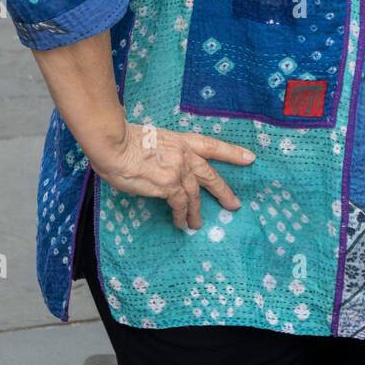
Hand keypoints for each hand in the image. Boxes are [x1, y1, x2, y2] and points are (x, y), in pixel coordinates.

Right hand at [86, 120, 255, 230]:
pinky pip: (179, 204)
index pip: (211, 145)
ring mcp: (178, 169)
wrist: (114, 144)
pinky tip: (180, 223)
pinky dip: (180, 215)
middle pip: (210, 174)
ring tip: (197, 224)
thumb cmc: (123, 140)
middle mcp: (184, 154)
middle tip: (234, 204)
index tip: (250, 158)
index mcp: (180, 140)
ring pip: (195, 194)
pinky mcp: (169, 184)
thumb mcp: (151, 140)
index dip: (231, 152)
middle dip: (224, 191)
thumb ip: (163, 153)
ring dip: (196, 212)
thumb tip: (161, 167)